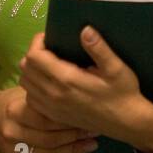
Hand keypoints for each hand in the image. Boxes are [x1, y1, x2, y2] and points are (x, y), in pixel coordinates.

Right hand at [0, 85, 97, 152]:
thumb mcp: (31, 92)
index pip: (46, 119)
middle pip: (49, 139)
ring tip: (92, 145)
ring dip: (74, 151)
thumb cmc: (20, 100)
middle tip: (95, 131)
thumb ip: (50, 97)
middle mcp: (11, 132)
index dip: (69, 120)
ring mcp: (12, 151)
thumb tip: (84, 97)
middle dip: (76, 136)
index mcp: (14, 111)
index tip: (89, 116)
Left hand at [17, 27, 142, 138]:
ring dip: (31, 70)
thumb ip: (99, 48)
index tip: (50, 36)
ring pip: (25, 83)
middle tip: (49, 48)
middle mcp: (53, 94)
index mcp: (66, 79)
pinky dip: (33, 86)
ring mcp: (52, 107)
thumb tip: (85, 29)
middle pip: (26, 68)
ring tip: (47, 63)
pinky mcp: (53, 116)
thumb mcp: (116, 68)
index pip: (34, 56)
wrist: (126, 123)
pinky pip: (31, 98)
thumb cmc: (123, 93)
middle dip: (34, 53)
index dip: (38, 42)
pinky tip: (48, 81)